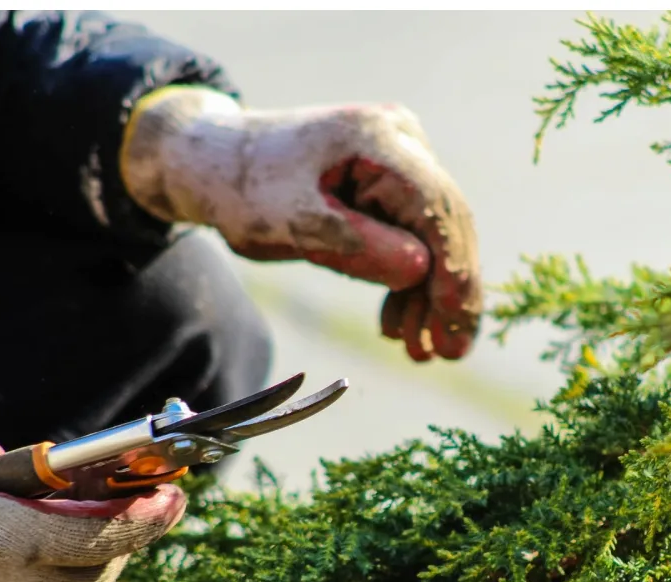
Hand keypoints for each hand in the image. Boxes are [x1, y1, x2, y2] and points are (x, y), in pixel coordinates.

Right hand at [0, 407, 185, 581]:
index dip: (150, 518)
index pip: (107, 536)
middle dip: (122, 548)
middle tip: (134, 516)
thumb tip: (8, 460)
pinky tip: (20, 579)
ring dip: (75, 577)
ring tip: (79, 541)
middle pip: (91, 580)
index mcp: (8, 540)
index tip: (178, 499)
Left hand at [120, 87, 481, 361]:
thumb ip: (356, 245)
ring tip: (419, 351)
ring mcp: (399, 158)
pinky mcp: (390, 182)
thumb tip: (421, 271)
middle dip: (449, 292)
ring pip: (433, 235)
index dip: (453, 269)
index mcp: (376, 138)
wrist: (215, 163)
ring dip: (428, 295)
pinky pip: (413, 235)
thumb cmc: (245, 189)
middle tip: (448, 353)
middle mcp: (400, 140)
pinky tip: (399, 324)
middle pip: (445, 222)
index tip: (455, 324)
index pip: (436, 206)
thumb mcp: (291, 224)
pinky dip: (407, 281)